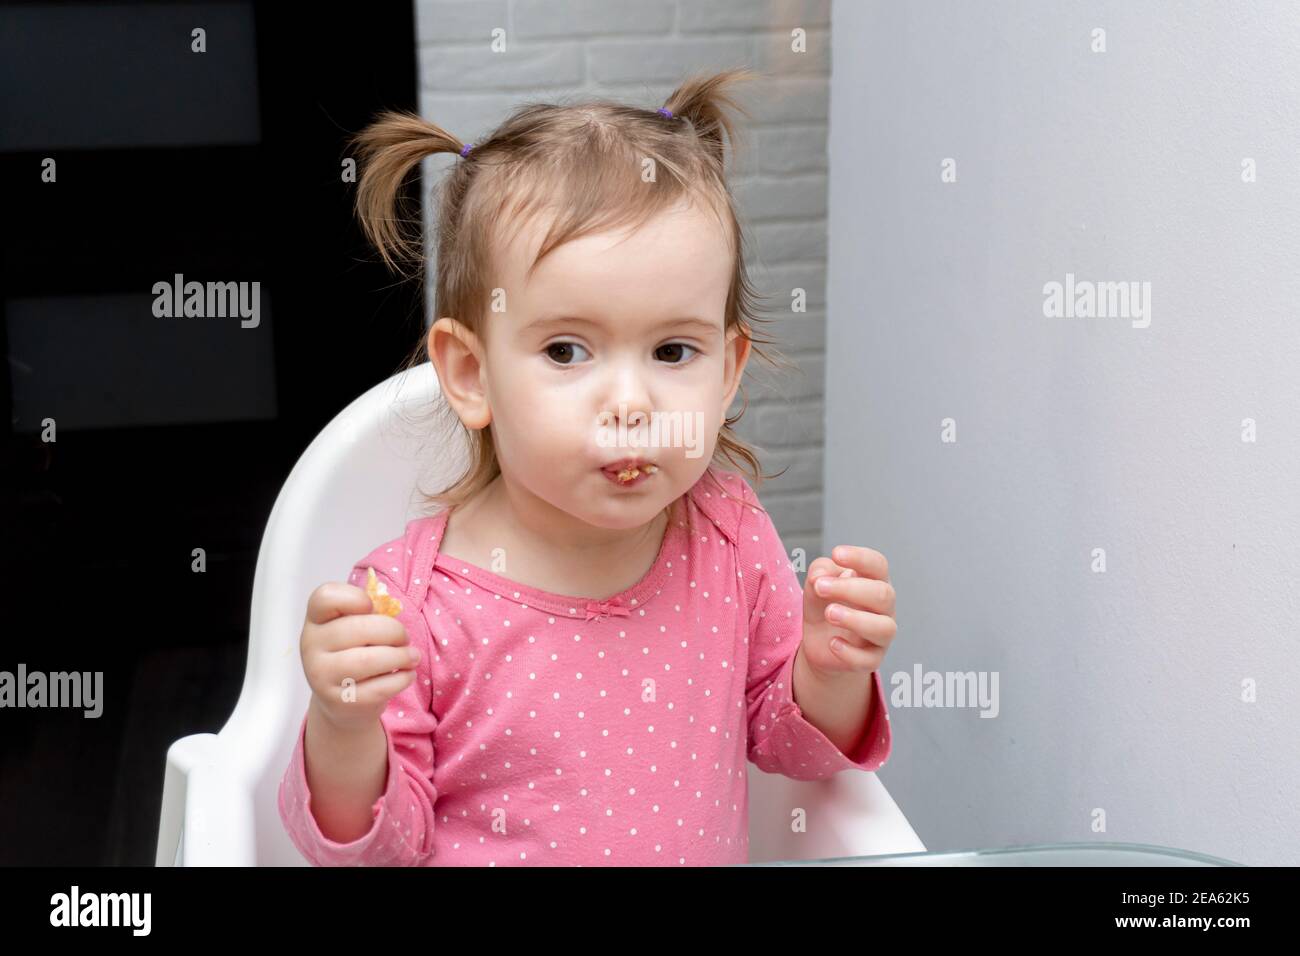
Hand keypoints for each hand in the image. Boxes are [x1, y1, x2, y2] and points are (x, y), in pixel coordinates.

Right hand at [299, 580, 419, 732]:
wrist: (340, 701)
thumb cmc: (353, 653)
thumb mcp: (352, 629)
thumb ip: (366, 614)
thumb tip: (391, 608)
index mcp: (316, 620)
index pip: (324, 597)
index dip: (353, 597)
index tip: (370, 606)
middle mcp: (311, 646)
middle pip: (359, 628)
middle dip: (394, 631)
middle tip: (405, 639)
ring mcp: (322, 676)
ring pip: (368, 660)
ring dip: (401, 656)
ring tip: (412, 657)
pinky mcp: (340, 701)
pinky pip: (379, 687)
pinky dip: (403, 678)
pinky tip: (407, 674)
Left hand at [800, 545, 896, 678]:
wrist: (821, 645)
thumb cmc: (825, 606)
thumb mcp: (816, 584)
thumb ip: (819, 573)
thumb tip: (819, 577)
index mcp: (873, 582)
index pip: (878, 565)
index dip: (860, 558)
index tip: (836, 553)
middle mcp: (884, 608)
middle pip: (883, 594)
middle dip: (850, 588)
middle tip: (820, 587)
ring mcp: (881, 635)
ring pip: (884, 628)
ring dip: (855, 619)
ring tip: (829, 613)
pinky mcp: (872, 660)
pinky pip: (869, 659)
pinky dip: (850, 652)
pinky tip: (832, 643)